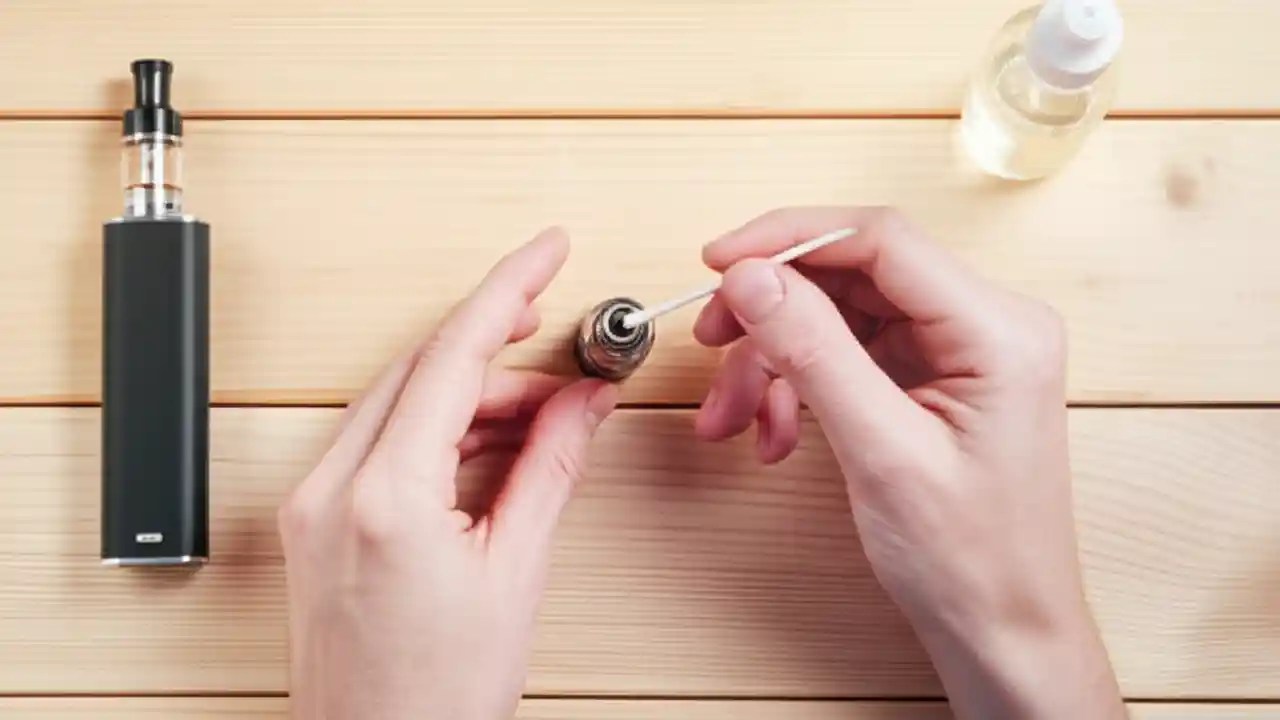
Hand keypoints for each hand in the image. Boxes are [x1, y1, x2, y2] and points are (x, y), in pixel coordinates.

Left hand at [278, 229, 617, 719]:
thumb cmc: (437, 698)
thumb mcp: (516, 572)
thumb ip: (551, 467)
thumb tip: (582, 402)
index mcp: (386, 496)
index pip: (454, 356)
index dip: (509, 290)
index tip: (547, 252)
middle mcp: (333, 487)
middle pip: (423, 370)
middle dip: (499, 349)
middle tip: (565, 357)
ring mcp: (315, 502)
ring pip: (400, 401)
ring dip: (472, 393)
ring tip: (544, 415)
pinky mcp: (316, 519)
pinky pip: (380, 440)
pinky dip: (439, 428)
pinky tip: (490, 443)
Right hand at [694, 208, 1123, 719]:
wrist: (1000, 631)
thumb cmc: (970, 559)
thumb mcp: (882, 453)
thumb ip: (815, 353)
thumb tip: (751, 277)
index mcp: (998, 329)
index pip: (879, 240)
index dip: (787, 238)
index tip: (717, 262)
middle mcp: (985, 324)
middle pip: (851, 274)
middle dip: (772, 311)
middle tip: (711, 343)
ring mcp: (957, 350)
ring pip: (838, 315)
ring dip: (774, 359)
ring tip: (734, 417)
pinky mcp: (931, 376)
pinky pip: (846, 352)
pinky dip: (797, 385)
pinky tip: (772, 432)